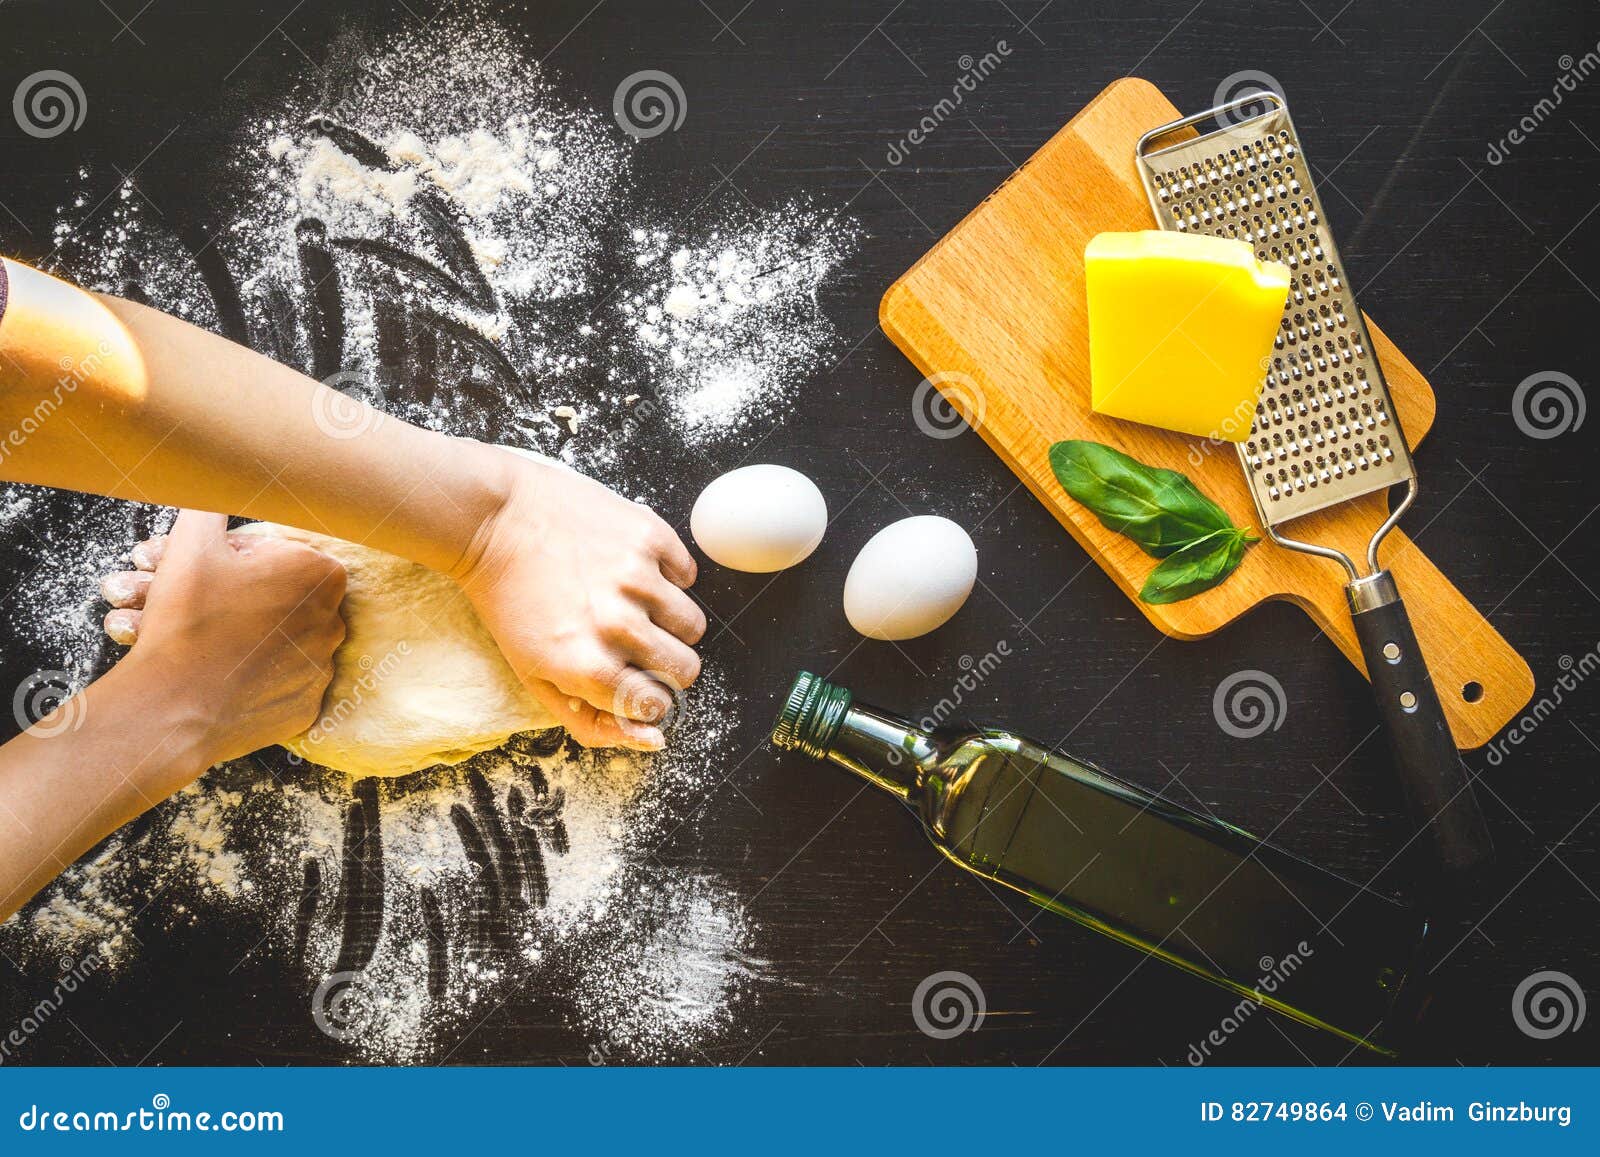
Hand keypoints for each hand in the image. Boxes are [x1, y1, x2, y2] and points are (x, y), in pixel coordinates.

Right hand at [100, 510, 346, 773]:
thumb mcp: (193, 543)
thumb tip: (222, 483)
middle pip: (283, 596)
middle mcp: (334, 620)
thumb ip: (214, 506)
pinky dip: (255, 676)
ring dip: (249, 635)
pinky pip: (281, 681)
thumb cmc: (186, 619)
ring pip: (282, 638)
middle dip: (243, 596)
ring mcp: (323, 667)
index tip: (211, 572)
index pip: (280, 554)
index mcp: (320, 573)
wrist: (171, 704)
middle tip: (201, 605)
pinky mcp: (308, 705)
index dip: (239, 559)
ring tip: (207, 641)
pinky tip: (223, 672)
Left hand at [453, 450, 705, 749]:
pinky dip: (666, 575)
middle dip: (662, 662)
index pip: (657, 705)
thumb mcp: (535, 677)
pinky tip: (627, 568)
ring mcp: (637, 577)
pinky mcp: (649, 536)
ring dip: (667, 620)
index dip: (645, 694)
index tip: (627, 675)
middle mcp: (617, 624)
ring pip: (693, 625)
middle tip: (627, 639)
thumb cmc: (511, 603)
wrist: (493, 519)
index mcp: (587, 667)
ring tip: (627, 603)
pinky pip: (687, 574)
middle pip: (686, 668)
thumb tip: (655, 741)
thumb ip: (593, 723)